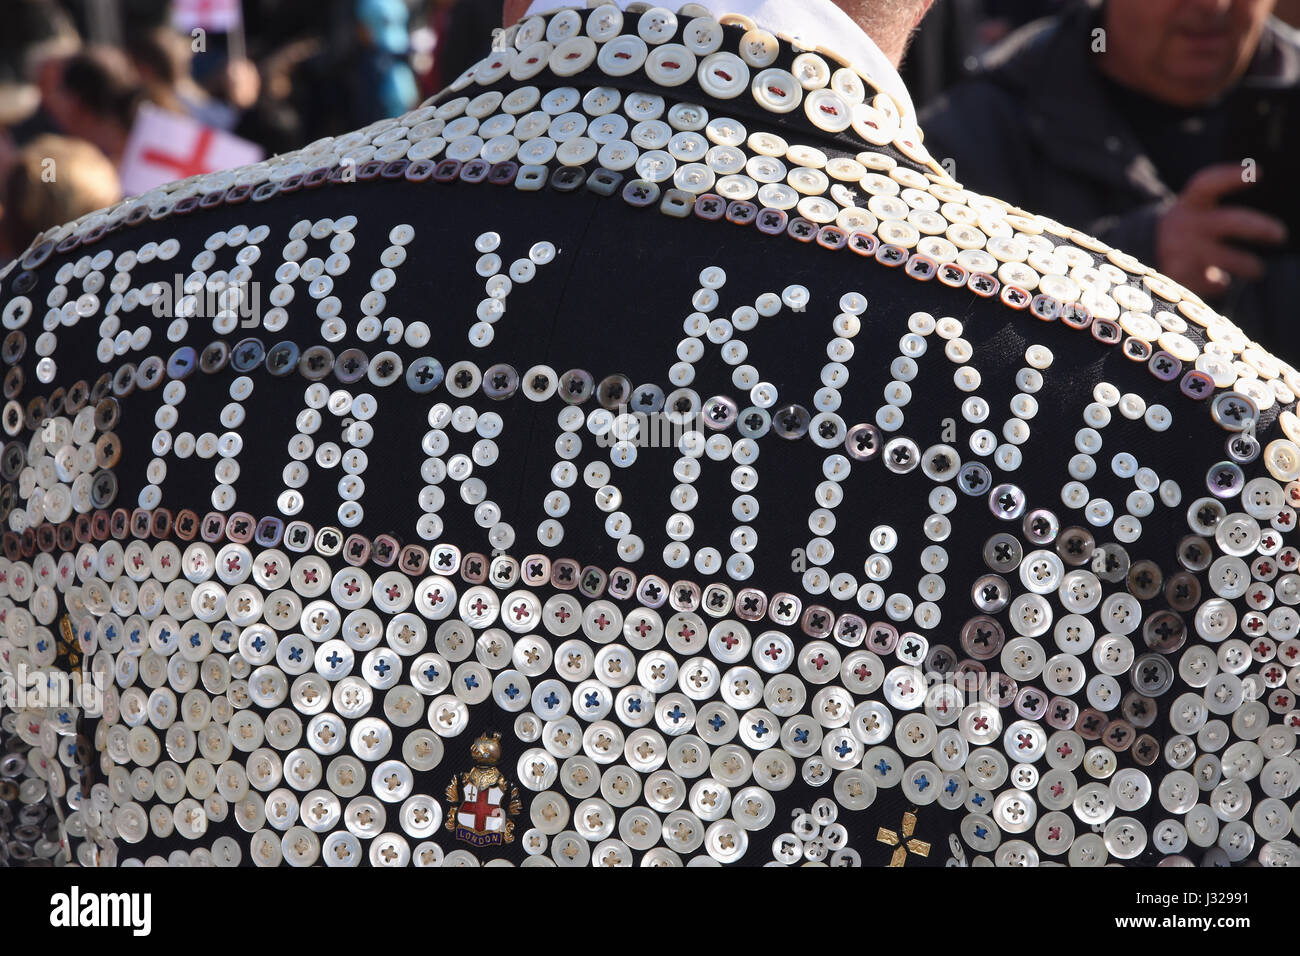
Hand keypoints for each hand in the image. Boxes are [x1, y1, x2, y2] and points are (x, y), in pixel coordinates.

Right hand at [1154, 163, 1286, 297]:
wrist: (1147, 256)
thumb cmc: (1189, 228)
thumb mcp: (1197, 210)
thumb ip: (1223, 208)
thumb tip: (1265, 207)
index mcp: (1190, 203)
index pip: (1206, 184)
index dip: (1230, 178)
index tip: (1258, 173)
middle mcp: (1184, 225)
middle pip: (1230, 222)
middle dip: (1259, 228)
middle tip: (1280, 235)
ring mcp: (1180, 252)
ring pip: (1227, 259)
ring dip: (1248, 266)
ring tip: (1257, 271)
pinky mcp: (1178, 277)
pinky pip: (1212, 284)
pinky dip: (1219, 286)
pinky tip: (1220, 285)